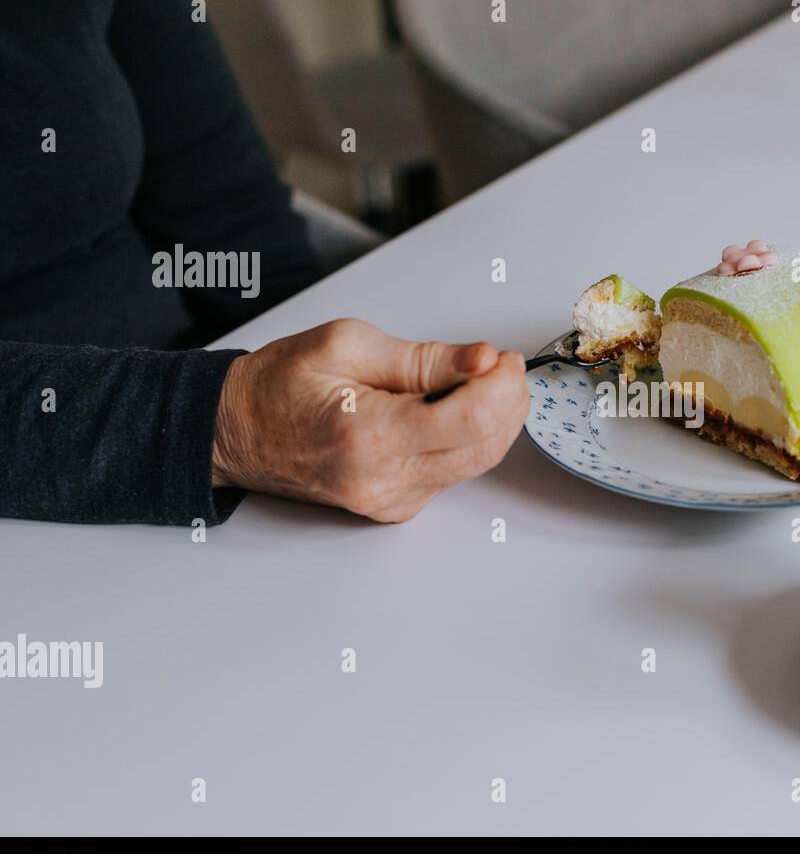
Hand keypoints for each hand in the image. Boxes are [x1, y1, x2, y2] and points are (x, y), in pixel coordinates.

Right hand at [212, 318, 528, 521]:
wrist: (236, 432)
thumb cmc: (280, 385)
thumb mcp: (350, 345)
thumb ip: (426, 358)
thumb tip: (483, 361)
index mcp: (369, 436)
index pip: (471, 420)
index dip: (503, 385)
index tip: (504, 358)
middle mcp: (384, 480)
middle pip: (485, 447)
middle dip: (509, 402)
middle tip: (502, 366)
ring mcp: (392, 500)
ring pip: (476, 463)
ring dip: (495, 421)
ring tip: (483, 381)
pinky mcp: (396, 507)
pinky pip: (453, 474)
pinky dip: (469, 439)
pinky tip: (456, 409)